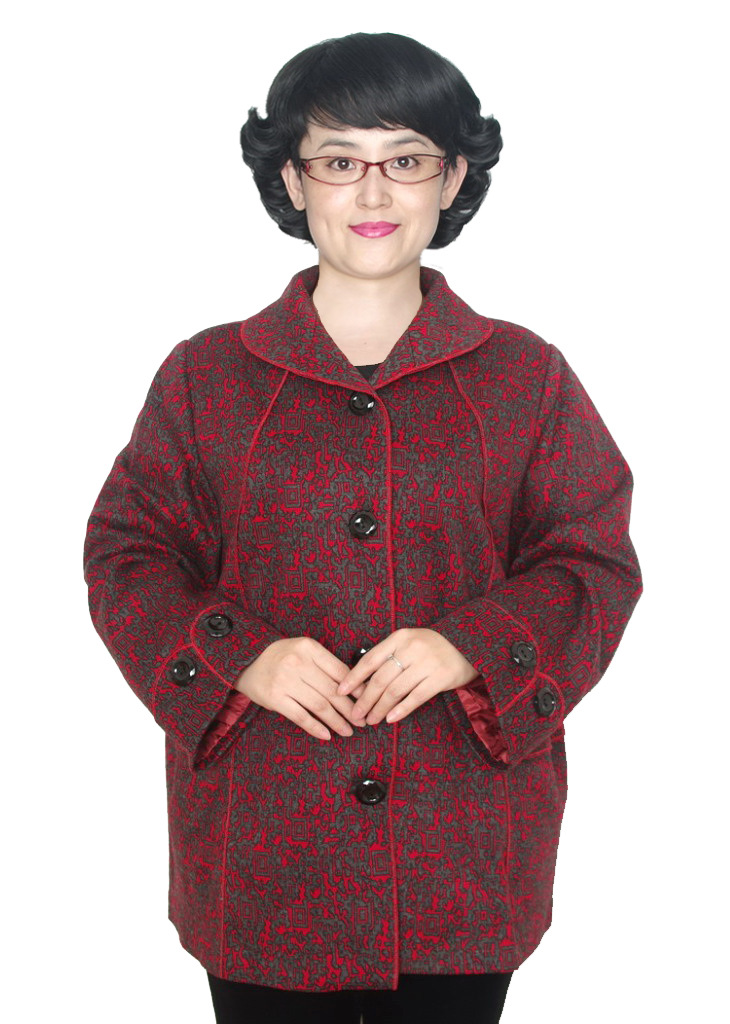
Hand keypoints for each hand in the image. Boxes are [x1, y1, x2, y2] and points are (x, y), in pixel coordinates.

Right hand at [234, 636, 366, 740]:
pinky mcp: (274, 698)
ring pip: (319, 705)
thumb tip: (355, 687)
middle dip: (350, 709)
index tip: (366, 702)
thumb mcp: (304, 651)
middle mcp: (298, 662)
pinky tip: (327, 734)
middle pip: (332, 691)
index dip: (356, 689)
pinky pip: (301, 716)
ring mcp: (285, 681)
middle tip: (362, 722)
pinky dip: (316, 727)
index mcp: (309, 648)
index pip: (340, 671)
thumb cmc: (282, 657)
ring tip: (348, 731)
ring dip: (337, 721)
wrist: (247, 661)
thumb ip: (325, 664)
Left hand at [336, 628, 480, 725]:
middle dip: (365, 699)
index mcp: (400, 637)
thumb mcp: (409, 642)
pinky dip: (401, 710)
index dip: (354, 677)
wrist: (468, 643)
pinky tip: (391, 719)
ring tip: (371, 720)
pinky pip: (416, 697)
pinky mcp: (441, 677)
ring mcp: (427, 663)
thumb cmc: (431, 647)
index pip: (370, 659)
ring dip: (380, 708)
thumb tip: (362, 682)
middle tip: (356, 714)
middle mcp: (412, 648)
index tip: (341, 692)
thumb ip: (389, 656)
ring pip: (395, 690)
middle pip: (381, 678)